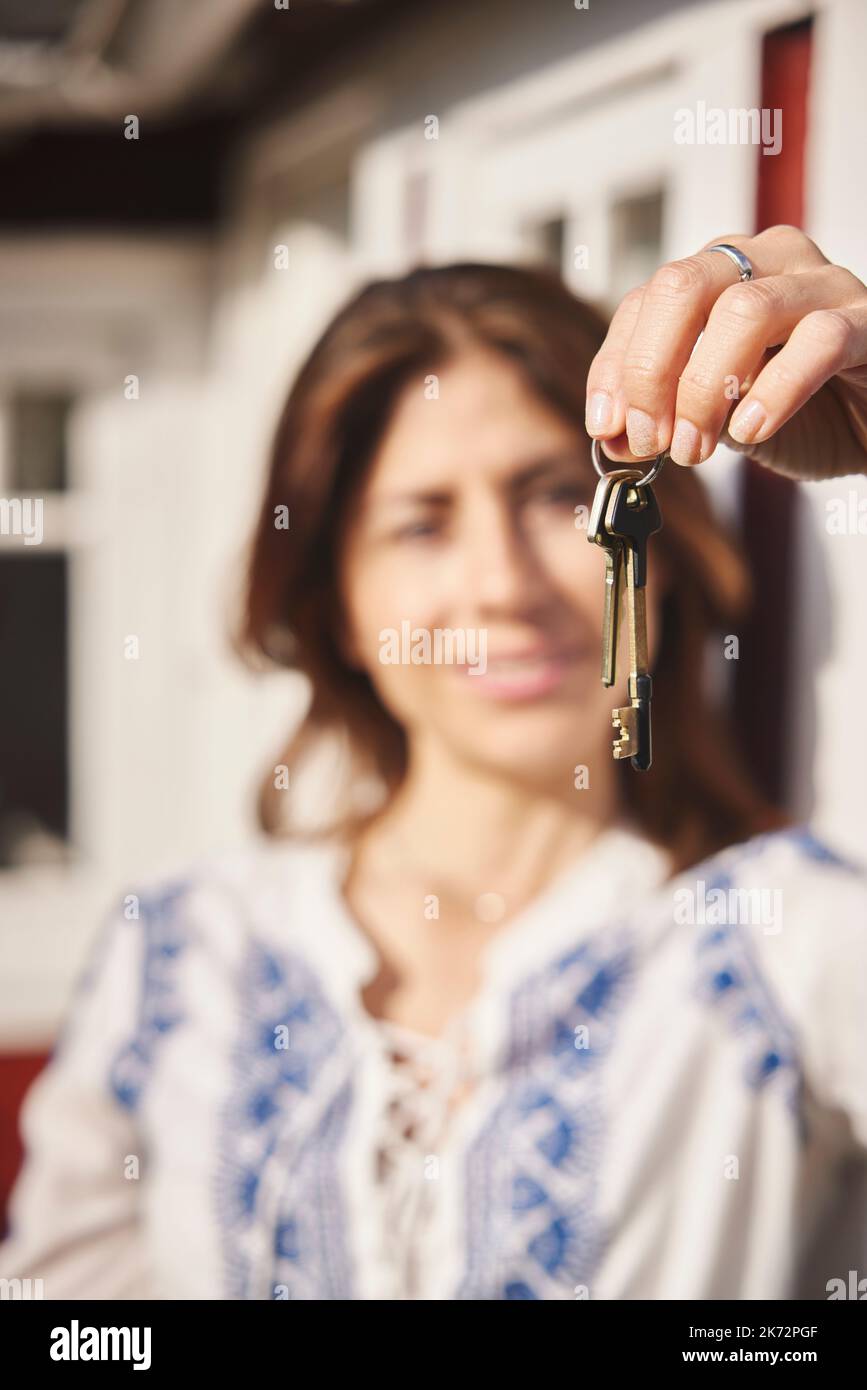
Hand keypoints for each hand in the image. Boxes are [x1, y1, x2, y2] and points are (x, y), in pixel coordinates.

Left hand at [585, 224, 866, 480]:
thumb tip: (611, 437)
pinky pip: (817, 341)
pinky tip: (751, 431)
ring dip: (705, 390)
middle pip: (682, 287)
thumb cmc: (803, 411)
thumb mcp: (719, 419)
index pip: (646, 301)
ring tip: (697, 448)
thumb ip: (668, 419)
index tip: (607, 426)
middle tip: (652, 439)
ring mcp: (821, 283)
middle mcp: (767, 260)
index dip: (616, 366)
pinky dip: (773, 392)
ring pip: (743, 310)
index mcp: (720, 274)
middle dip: (652, 371)